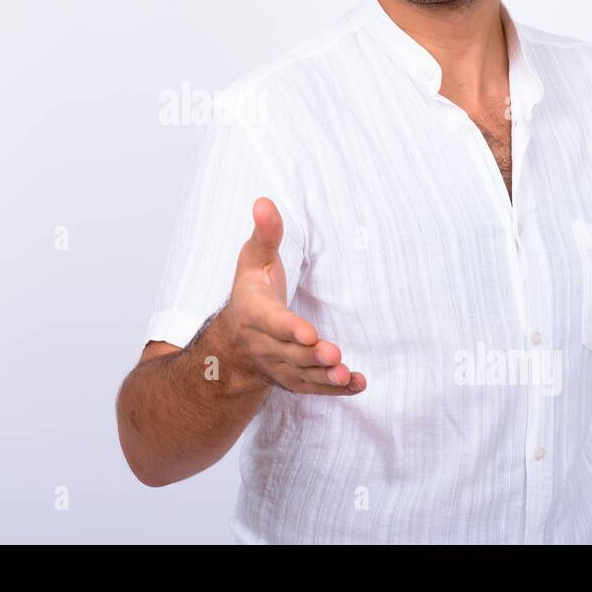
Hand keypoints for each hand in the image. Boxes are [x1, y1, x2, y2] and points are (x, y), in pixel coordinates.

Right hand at [220, 197, 366, 395]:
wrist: (234, 343)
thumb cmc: (250, 293)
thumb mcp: (252, 260)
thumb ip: (265, 234)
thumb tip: (263, 201)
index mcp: (256, 312)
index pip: (272, 322)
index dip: (289, 328)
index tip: (307, 332)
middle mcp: (266, 344)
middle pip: (291, 352)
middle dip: (312, 355)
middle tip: (334, 354)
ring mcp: (280, 365)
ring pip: (303, 374)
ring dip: (325, 376)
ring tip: (346, 372)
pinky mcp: (294, 380)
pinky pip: (314, 388)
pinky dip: (336, 389)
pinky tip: (358, 383)